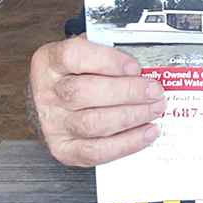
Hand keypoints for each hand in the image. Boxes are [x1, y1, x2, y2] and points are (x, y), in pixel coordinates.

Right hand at [29, 35, 165, 166]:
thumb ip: (111, 51)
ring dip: (132, 116)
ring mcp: (54, 124)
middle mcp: (47, 94)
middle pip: (86, 93)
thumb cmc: (77, 75)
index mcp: (50, 62)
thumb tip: (144, 62)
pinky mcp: (65, 149)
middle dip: (129, 92)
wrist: (55, 102)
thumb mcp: (89, 52)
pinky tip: (146, 132)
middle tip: (154, 91)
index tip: (135, 67)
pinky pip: (98, 151)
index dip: (109, 61)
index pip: (74, 56)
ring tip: (154, 109)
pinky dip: (127, 142)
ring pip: (94, 123)